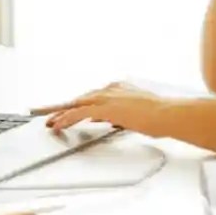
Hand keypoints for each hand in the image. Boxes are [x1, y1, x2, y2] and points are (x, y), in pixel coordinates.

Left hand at [31, 82, 174, 136]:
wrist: (168, 114)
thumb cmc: (160, 116)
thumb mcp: (136, 114)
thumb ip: (120, 115)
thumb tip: (109, 119)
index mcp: (119, 89)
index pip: (92, 97)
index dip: (77, 104)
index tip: (67, 109)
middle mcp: (110, 89)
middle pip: (80, 98)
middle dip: (63, 107)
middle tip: (48, 113)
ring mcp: (107, 97)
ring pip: (76, 105)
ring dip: (60, 113)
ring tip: (48, 121)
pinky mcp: (105, 107)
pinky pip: (78, 113)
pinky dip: (66, 119)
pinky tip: (58, 125)